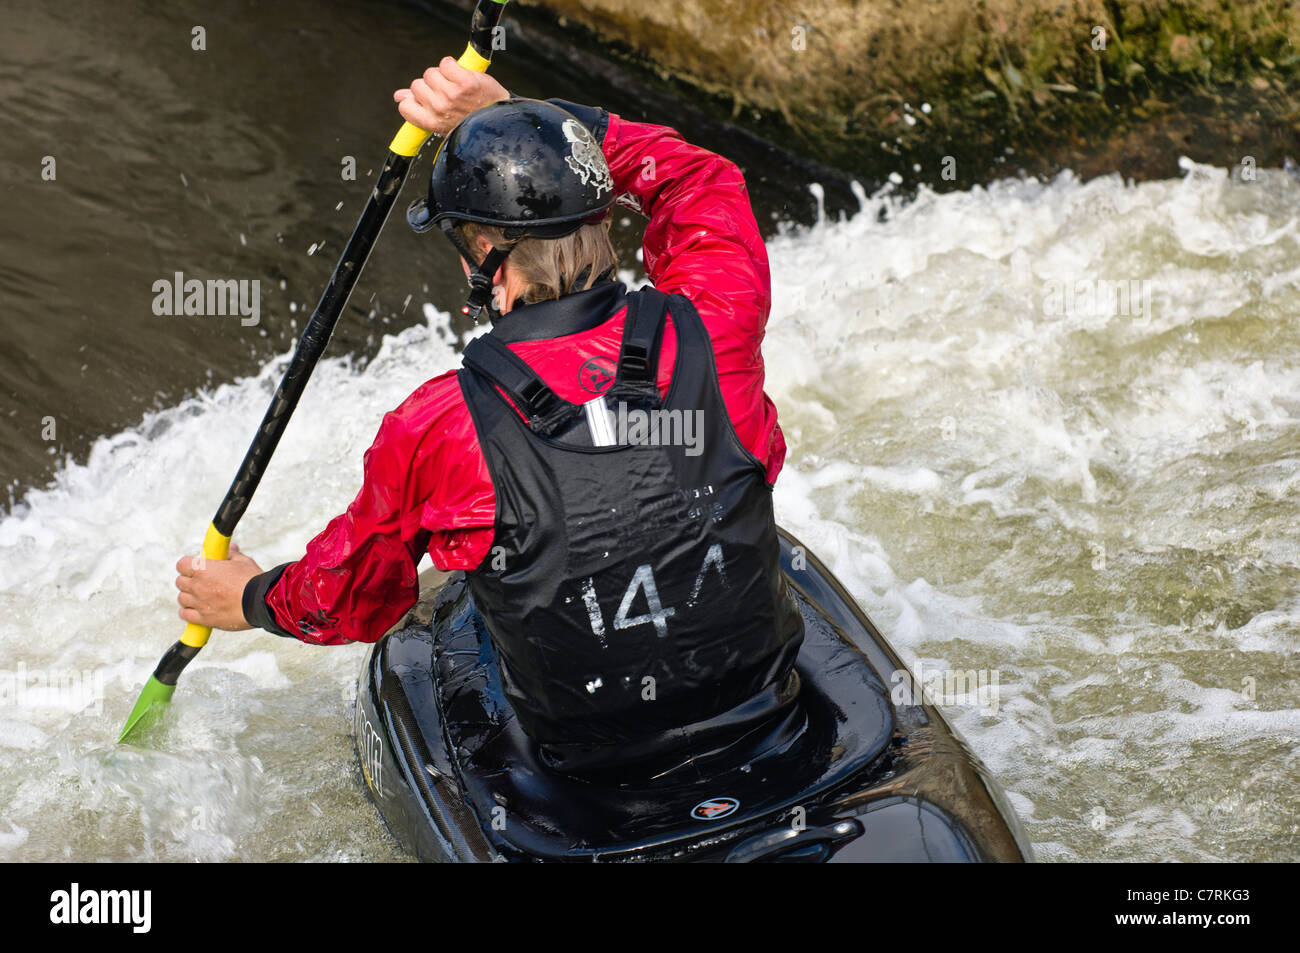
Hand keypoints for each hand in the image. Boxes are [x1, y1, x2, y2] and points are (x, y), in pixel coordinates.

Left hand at [174, 543, 262, 631]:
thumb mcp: (243, 561)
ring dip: (189, 596)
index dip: (188, 565)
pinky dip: (188, 611)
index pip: (181, 564)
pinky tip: (197, 609)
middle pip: (180, 582)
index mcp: (203, 569)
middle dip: (188, 580)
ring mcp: (199, 603)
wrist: (261, 602)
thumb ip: (231, 554)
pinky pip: (185, 614)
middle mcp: (197, 586)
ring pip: (182, 598)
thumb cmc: (253, 581)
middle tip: (200, 581)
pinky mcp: (204, 618)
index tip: (194, 567)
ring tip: (200, 596)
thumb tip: (229, 548)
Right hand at [393, 56, 508, 136]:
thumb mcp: (443, 123)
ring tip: (457, 86)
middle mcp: (439, 109)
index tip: (428, 101)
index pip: (405, 106)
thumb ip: (419, 109)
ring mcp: (452, 95)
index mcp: (431, 122)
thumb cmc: (469, 123)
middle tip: (449, 95)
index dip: (415, 100)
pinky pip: (446, 63)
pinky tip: (463, 77)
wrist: (499, 123)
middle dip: (431, 86)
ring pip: (431, 72)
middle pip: (417, 85)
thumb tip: (398, 96)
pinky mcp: (465, 82)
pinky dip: (453, 66)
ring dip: (443, 75)